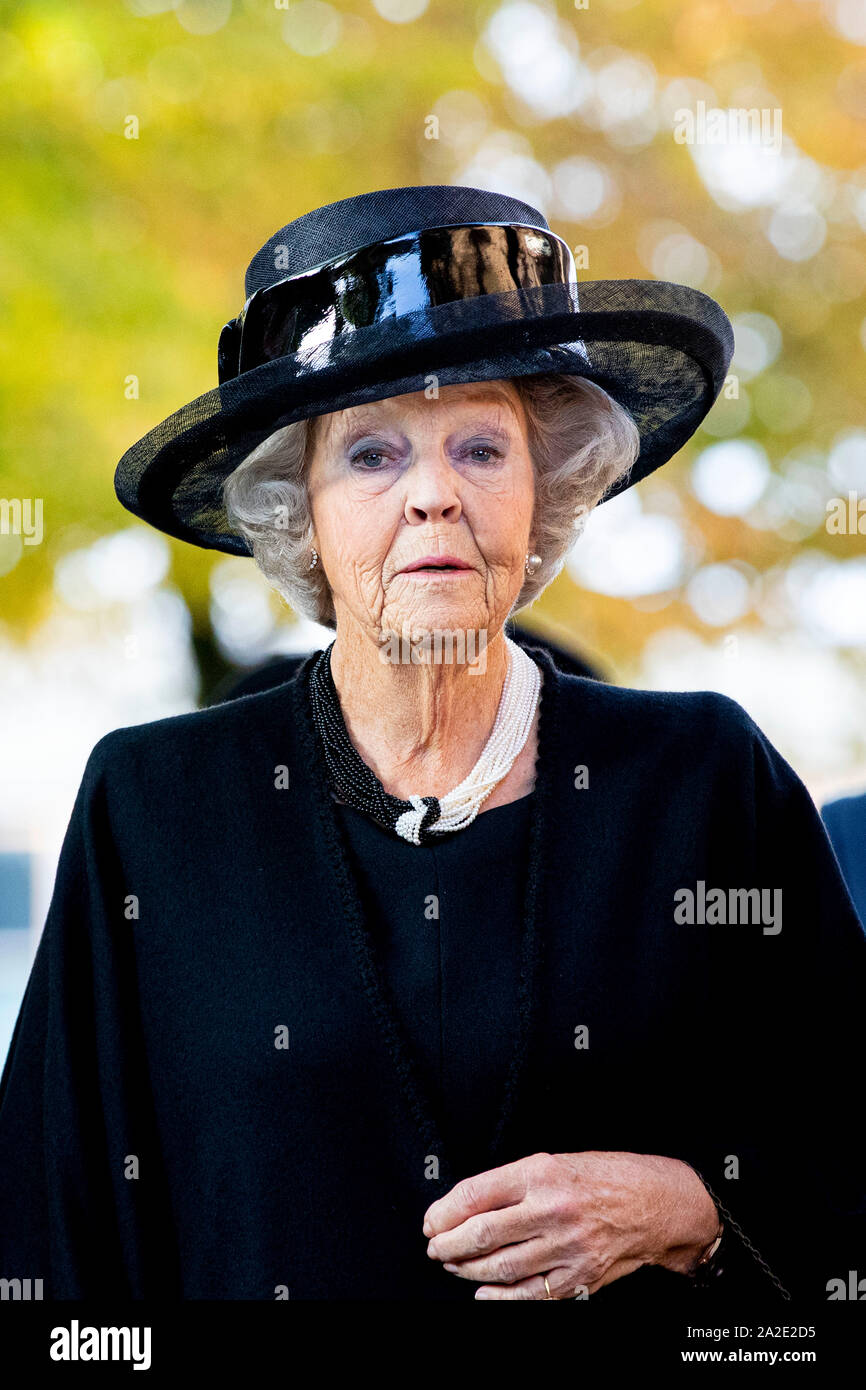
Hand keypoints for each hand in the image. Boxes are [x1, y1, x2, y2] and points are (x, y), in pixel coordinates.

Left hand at [422, 1150, 720, 1299]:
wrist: (656, 1203)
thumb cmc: (605, 1177)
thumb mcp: (556, 1161)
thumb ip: (513, 1183)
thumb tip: (466, 1205)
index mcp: (542, 1172)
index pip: (476, 1194)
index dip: (444, 1211)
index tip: (432, 1220)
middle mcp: (552, 1209)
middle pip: (482, 1234)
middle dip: (449, 1244)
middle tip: (435, 1247)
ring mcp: (567, 1247)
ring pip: (501, 1266)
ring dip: (468, 1270)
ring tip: (454, 1265)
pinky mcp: (579, 1277)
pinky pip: (530, 1294)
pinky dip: (501, 1297)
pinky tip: (484, 1292)